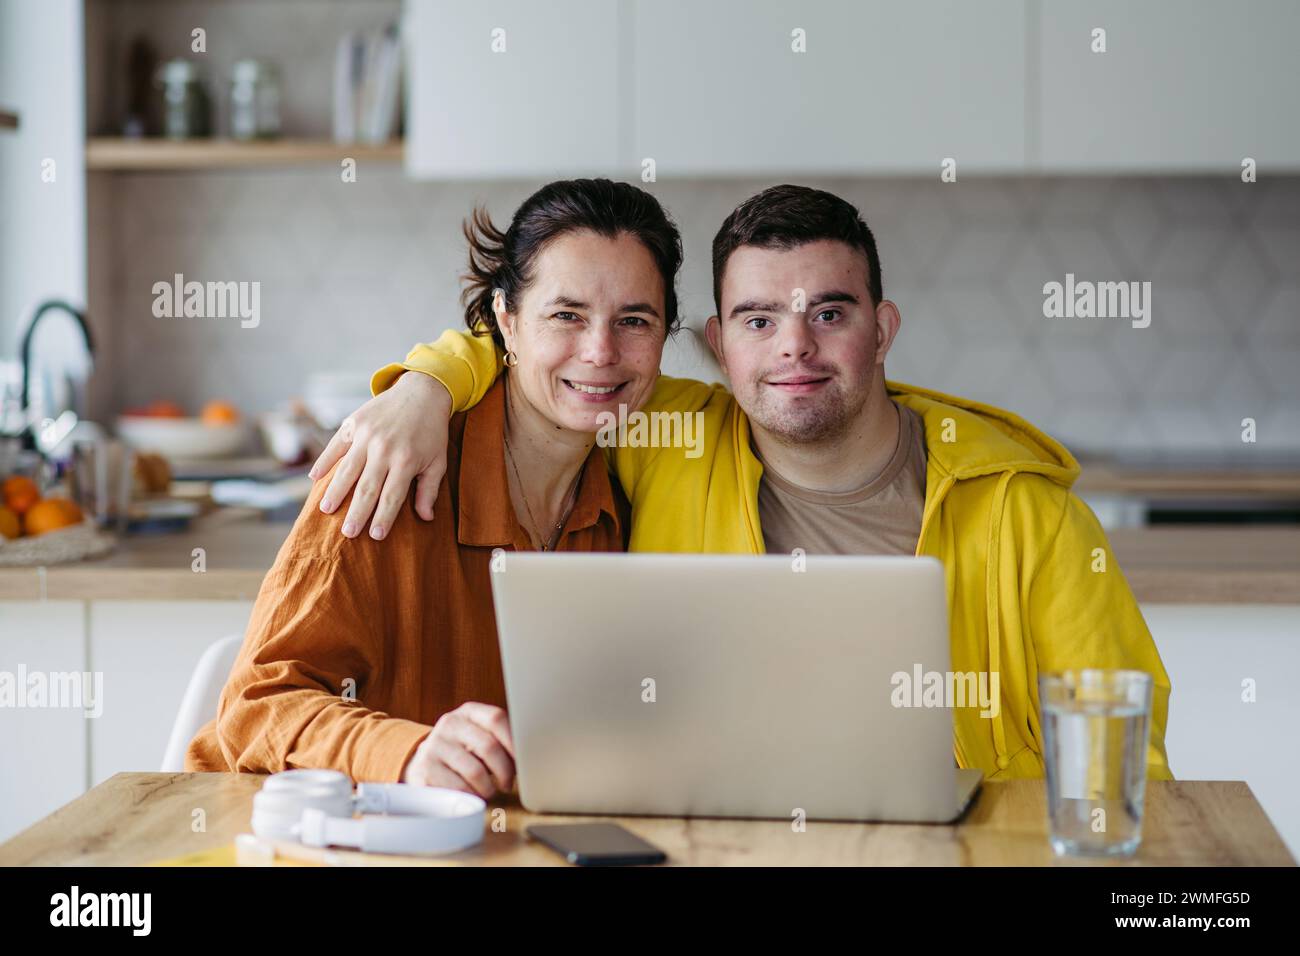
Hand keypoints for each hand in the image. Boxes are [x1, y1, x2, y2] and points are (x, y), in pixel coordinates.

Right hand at [308, 372, 452, 538]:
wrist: (422, 392)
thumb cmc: (432, 431)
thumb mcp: (438, 460)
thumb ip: (429, 489)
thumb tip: (426, 518)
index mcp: (407, 460)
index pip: (392, 496)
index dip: (383, 518)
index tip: (375, 536)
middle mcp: (384, 449)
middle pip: (367, 488)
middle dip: (357, 513)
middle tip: (346, 533)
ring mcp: (367, 435)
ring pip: (347, 469)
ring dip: (336, 491)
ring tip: (325, 510)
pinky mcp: (355, 423)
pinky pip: (336, 445)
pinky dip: (324, 461)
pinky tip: (314, 478)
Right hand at [401, 702, 515, 798]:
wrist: (425, 763)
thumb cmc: (465, 752)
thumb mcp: (480, 736)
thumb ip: (502, 739)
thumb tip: (529, 755)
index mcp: (469, 712)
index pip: (496, 718)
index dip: (514, 741)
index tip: (524, 760)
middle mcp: (450, 724)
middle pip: (488, 746)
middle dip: (505, 771)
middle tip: (508, 783)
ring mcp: (435, 745)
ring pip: (475, 772)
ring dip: (489, 788)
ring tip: (489, 790)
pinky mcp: (425, 769)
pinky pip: (459, 788)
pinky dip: (471, 796)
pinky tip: (472, 795)